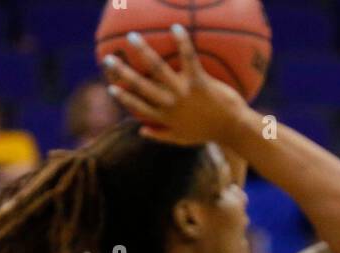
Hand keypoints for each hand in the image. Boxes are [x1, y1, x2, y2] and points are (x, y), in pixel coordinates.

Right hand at [102, 25, 246, 145]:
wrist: (231, 129)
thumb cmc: (207, 132)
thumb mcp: (181, 139)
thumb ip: (161, 135)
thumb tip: (142, 131)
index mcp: (165, 117)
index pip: (138, 107)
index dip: (124, 98)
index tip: (110, 87)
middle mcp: (170, 105)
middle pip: (141, 86)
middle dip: (122, 72)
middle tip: (108, 58)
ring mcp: (183, 93)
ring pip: (158, 70)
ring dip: (143, 52)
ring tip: (131, 37)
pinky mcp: (199, 82)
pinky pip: (189, 58)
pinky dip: (182, 42)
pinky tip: (175, 27)